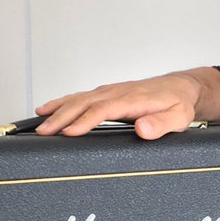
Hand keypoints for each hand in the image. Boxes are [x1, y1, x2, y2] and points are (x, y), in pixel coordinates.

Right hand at [34, 71, 214, 139]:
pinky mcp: (106, 93)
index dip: (85, 120)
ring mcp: (110, 91)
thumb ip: (162, 124)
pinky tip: (48, 108)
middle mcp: (118, 92)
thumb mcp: (179, 118)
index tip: (69, 132)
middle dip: (62, 117)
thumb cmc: (179, 104)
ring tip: (39, 123)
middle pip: (84, 103)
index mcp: (133, 99)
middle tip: (44, 131)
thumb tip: (143, 128)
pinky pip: (80, 97)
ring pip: (79, 98)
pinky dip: (62, 102)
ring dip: (57, 109)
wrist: (180, 88)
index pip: (104, 109)